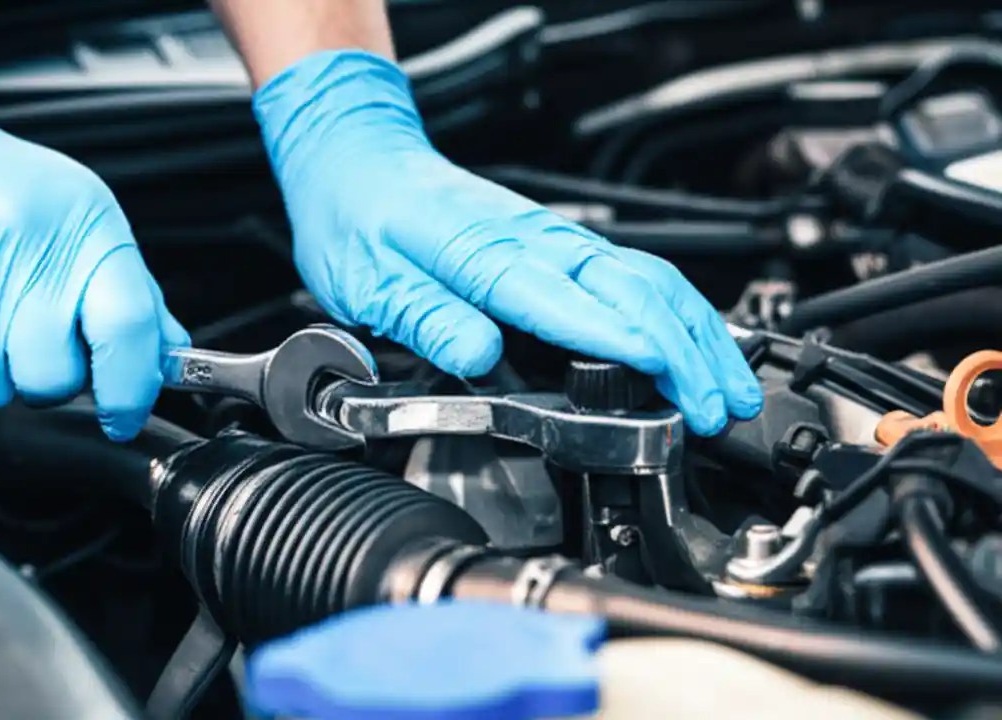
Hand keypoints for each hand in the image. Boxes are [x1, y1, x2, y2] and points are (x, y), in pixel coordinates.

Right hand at [0, 68, 188, 440]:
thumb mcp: (77, 215)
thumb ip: (129, 290)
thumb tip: (166, 354)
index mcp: (81, 228)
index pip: (129, 327)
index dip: (131, 387)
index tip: (122, 413)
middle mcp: (22, 249)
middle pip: (51, 378)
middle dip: (41, 378)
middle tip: (21, 335)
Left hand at [254, 51, 760, 434]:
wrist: (359, 160)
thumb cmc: (359, 218)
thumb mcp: (368, 280)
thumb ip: (428, 320)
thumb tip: (477, 356)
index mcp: (485, 251)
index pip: (569, 301)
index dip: (624, 342)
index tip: (671, 381)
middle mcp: (533, 239)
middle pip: (634, 291)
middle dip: (688, 352)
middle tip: (719, 409)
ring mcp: (553, 238)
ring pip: (648, 281)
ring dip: (697, 334)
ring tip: (729, 386)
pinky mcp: (557, 243)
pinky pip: (633, 274)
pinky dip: (676, 312)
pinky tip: (696, 341)